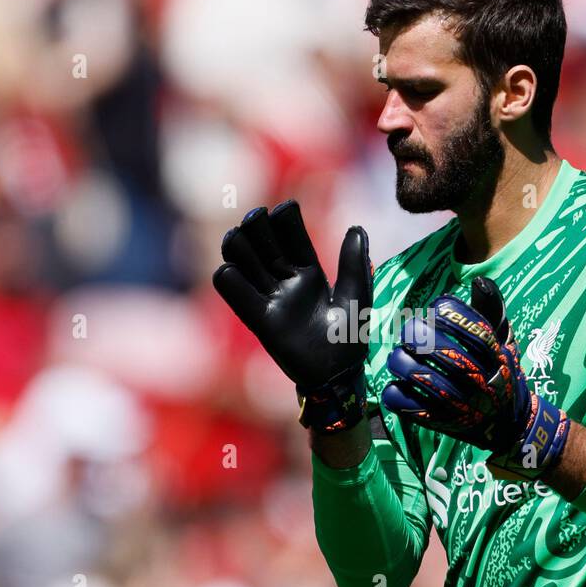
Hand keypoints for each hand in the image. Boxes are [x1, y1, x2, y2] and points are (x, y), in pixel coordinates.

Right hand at [212, 200, 371, 431]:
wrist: (339, 377)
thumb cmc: (351, 338)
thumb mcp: (357, 298)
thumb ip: (353, 264)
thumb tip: (356, 227)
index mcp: (310, 272)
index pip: (291, 236)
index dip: (285, 219)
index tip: (286, 210)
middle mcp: (286, 281)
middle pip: (262, 242)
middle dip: (256, 225)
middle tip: (257, 219)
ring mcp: (271, 299)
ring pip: (244, 260)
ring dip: (237, 244)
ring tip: (238, 237)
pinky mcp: (260, 321)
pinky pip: (236, 295)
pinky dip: (228, 279)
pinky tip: (231, 271)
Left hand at [381, 276, 569, 479]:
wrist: (509, 425)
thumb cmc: (500, 373)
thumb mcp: (504, 342)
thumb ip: (491, 311)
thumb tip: (480, 281)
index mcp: (496, 356)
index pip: (473, 329)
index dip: (449, 313)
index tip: (438, 307)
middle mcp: (480, 380)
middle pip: (443, 353)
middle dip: (418, 335)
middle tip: (410, 331)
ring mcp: (460, 404)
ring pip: (422, 379)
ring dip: (402, 362)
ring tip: (399, 357)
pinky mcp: (441, 422)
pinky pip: (410, 406)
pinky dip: (396, 393)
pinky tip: (397, 384)